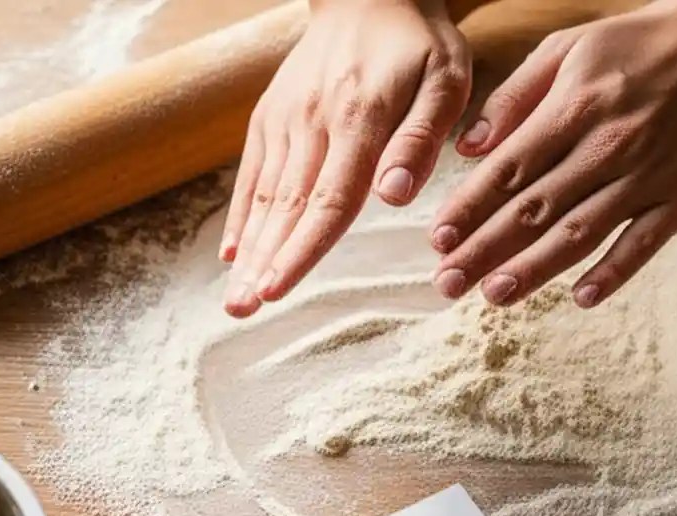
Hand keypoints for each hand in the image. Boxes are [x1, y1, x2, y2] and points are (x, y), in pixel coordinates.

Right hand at [222, 0, 471, 317]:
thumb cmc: (418, 43)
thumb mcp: (444, 79)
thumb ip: (421, 138)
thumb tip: (395, 196)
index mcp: (359, 119)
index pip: (328, 198)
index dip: (302, 248)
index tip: (278, 288)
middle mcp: (312, 122)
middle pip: (286, 207)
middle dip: (264, 264)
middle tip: (242, 310)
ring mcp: (285, 120)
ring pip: (265, 197)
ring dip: (248, 250)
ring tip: (235, 299)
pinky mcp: (270, 117)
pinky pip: (252, 174)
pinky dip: (241, 216)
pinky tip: (231, 254)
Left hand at [429, 0, 676, 307]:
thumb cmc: (633, 46)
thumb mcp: (564, 48)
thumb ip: (512, 97)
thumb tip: (467, 148)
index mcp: (575, 107)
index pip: (509, 169)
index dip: (470, 208)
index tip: (438, 240)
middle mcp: (609, 146)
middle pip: (536, 209)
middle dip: (486, 250)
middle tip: (449, 282)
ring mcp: (648, 176)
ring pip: (581, 232)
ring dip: (534, 270)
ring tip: (494, 295)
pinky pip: (643, 244)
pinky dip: (613, 273)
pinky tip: (580, 298)